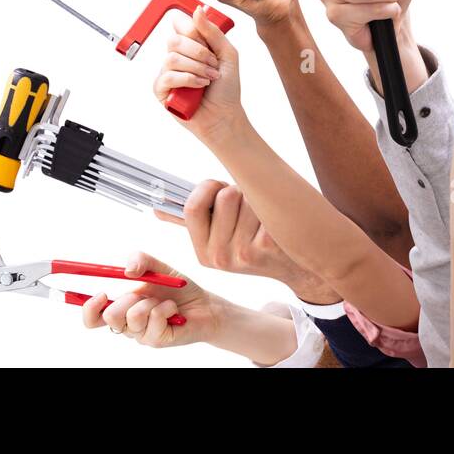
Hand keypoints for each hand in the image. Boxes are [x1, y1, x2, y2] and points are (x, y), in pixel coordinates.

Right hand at [81, 253, 218, 348]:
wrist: (204, 305)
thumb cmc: (178, 289)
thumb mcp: (159, 268)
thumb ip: (141, 261)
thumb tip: (127, 269)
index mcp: (122, 308)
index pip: (94, 317)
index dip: (89, 309)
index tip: (100, 294)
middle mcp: (128, 324)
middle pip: (109, 319)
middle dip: (126, 300)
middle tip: (141, 294)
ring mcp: (142, 335)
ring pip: (133, 316)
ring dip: (151, 302)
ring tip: (164, 301)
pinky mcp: (157, 340)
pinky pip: (155, 318)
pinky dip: (166, 307)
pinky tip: (174, 310)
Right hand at [153, 6, 241, 143]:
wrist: (224, 115)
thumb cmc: (226, 88)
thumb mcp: (227, 54)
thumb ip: (213, 32)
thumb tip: (198, 10)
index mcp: (191, 45)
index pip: (180, 25)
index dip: (191, 29)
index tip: (205, 39)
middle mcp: (177, 56)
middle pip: (174, 40)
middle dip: (199, 52)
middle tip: (213, 64)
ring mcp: (167, 73)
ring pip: (172, 58)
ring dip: (197, 68)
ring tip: (209, 77)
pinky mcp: (161, 90)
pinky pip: (168, 76)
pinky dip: (188, 80)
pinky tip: (199, 86)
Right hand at [156, 179, 333, 299]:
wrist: (296, 266)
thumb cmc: (255, 241)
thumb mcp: (220, 238)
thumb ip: (193, 220)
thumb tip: (157, 208)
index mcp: (203, 253)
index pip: (192, 207)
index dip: (207, 187)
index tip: (219, 187)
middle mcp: (219, 257)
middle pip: (224, 196)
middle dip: (239, 191)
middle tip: (250, 206)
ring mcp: (243, 254)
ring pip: (248, 198)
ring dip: (260, 198)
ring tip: (265, 216)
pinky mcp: (266, 247)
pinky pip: (266, 205)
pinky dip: (276, 207)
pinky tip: (279, 225)